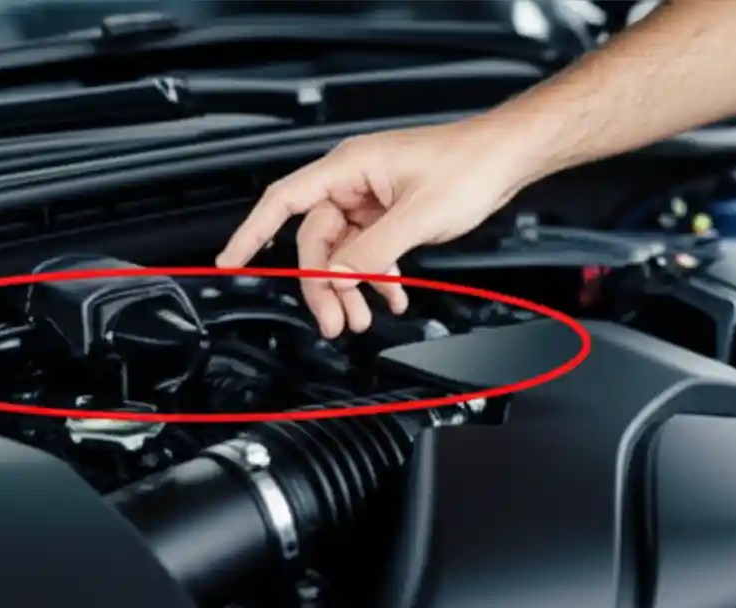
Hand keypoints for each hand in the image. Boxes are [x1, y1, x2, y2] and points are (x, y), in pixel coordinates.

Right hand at [215, 118, 535, 337]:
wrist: (506, 158)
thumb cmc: (468, 166)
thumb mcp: (418, 215)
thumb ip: (372, 250)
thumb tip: (337, 277)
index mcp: (349, 169)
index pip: (284, 201)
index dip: (251, 232)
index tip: (230, 261)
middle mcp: (353, 183)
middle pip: (316, 242)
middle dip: (323, 285)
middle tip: (333, 321)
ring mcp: (370, 200)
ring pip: (343, 254)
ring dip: (351, 288)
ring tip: (362, 319)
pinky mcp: (389, 215)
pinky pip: (368, 253)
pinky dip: (376, 278)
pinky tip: (392, 298)